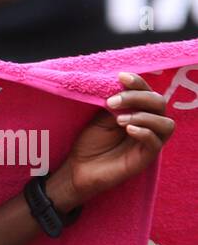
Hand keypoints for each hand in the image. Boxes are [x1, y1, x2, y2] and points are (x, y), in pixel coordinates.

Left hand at [54, 72, 174, 210]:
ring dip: (143, 116)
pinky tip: (128, 130)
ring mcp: (149, 141)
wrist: (78, 168)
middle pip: (160, 104)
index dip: (138, 82)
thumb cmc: (90, 143)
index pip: (148, 92)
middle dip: (137, 98)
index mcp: (139, 111)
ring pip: (166, 123)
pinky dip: (144, 133)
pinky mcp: (146, 158)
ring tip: (119, 120)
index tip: (121, 76)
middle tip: (112, 102)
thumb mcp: (100, 118)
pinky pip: (156, 143)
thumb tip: (122, 85)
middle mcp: (149, 124)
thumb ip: (115, 104)